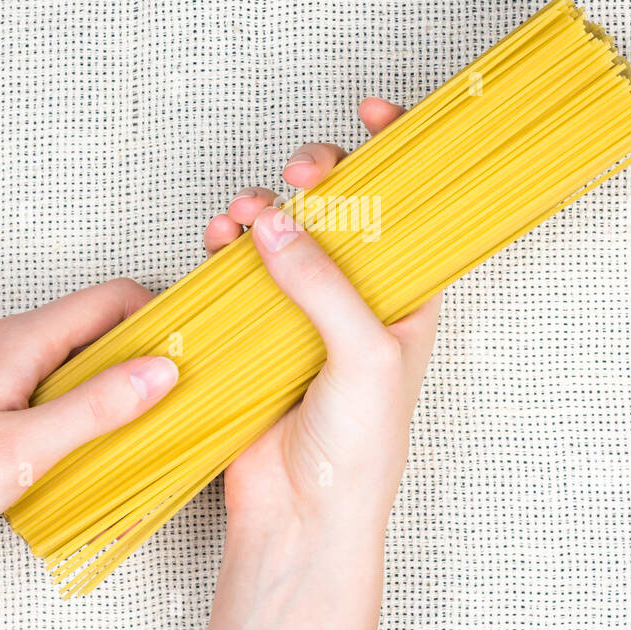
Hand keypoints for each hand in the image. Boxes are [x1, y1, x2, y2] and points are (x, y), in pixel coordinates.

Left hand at [0, 280, 177, 629]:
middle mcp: (5, 349)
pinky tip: (98, 450)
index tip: (195, 347)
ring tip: (148, 425)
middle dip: (142, 356)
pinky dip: (83, 416)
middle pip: (95, 331)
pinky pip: (53, 399)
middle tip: (182, 393)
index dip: (157, 316)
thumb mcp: (25, 448)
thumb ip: (97, 407)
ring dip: (113, 391)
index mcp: (15, 340)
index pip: (107, 299)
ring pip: (75, 369)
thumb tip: (160, 371)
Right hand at [204, 97, 441, 629]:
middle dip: (319, 175)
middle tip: (301, 176)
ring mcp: (305, 309)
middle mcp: (358, 296)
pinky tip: (219, 242)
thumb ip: (324, 284)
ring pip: (284, 232)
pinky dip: (227, 246)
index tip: (376, 115)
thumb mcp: (363, 356)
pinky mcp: (257, 329)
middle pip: (342, 207)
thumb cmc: (360, 448)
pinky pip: (240, 269)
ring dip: (262, 209)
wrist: (303, 515)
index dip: (399, 153)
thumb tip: (280, 224)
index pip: (411, 208)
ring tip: (242, 216)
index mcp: (407, 296)